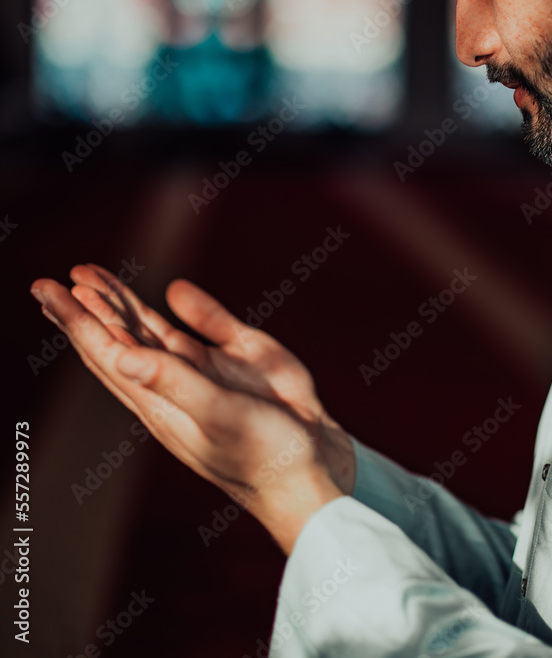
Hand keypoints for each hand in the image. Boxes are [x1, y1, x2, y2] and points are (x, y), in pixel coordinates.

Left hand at [29, 264, 355, 553]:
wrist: (311, 466)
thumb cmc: (263, 451)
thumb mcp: (217, 415)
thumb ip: (174, 381)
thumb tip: (121, 356)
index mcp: (158, 398)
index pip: (105, 350)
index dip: (77, 320)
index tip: (48, 289)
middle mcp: (173, 382)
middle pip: (116, 338)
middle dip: (84, 309)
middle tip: (48, 283)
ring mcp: (203, 372)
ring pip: (149, 331)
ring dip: (118, 304)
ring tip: (89, 277)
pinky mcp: (237, 361)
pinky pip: (201, 327)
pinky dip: (180, 309)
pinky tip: (170, 292)